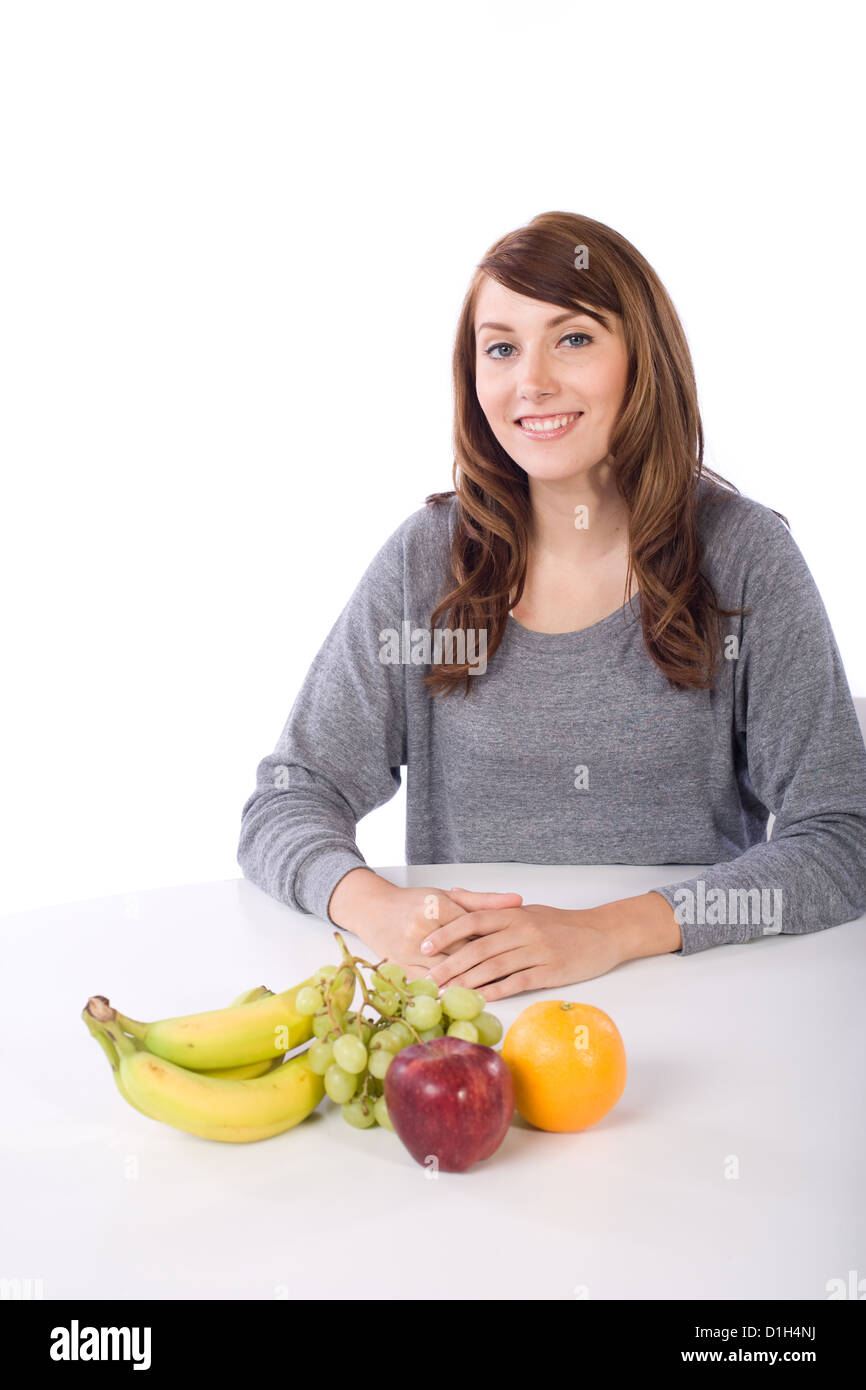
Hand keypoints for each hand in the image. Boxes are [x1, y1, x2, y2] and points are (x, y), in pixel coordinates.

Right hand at [329, 870, 524, 978]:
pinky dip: (445, 991)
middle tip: (512, 975)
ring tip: (494, 990)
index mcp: (435, 907)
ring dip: (468, 983)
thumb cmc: (414, 902)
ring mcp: (408, 951)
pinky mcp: (400, 967)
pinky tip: (461, 998)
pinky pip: (427, 983)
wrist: (372, 909)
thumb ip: (484, 900)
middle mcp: (421, 929)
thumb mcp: (448, 895)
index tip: (515, 951)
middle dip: (485, 965)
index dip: (493, 941)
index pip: (472, 929)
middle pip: (460, 953)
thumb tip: (519, 900)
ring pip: (445, 972)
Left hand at [420, 898, 627, 1000]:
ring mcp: (537, 950)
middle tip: (428, 981)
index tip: (424, 947)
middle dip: (449, 966)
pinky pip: (518, 982)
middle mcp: (522, 930)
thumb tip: (453, 893)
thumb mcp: (524, 909)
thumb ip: (488, 906)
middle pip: (478, 949)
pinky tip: (480, 1000)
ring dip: (467, 983)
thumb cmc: (559, 923)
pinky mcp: (550, 971)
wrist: (602, 932)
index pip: (472, 920)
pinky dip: (497, 991)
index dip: (446, 934)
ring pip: (494, 968)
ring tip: (447, 995)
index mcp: (513, 914)